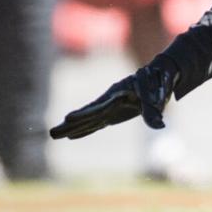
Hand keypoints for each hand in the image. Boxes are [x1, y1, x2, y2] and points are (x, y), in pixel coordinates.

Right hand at [49, 56, 179, 138]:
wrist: (160, 74)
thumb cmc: (158, 82)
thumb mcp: (156, 95)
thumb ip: (154, 111)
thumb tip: (159, 126)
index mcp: (117, 93)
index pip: (98, 106)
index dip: (84, 113)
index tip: (68, 118)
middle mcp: (110, 101)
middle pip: (87, 115)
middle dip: (69, 125)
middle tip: (51, 133)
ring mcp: (110, 108)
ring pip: (88, 120)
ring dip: (72, 129)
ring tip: (53, 135)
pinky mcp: (113, 114)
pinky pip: (96, 123)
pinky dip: (84, 130)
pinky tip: (72, 136)